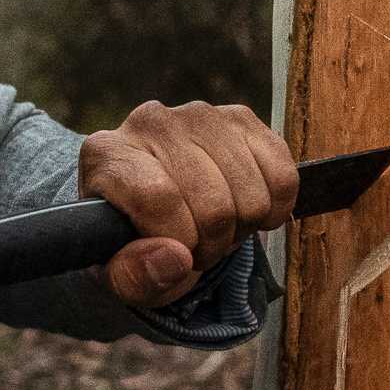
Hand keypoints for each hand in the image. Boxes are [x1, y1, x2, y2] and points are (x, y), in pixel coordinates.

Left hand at [78, 100, 298, 308]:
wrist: (156, 207)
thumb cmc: (134, 240)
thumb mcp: (120, 274)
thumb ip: (135, 275)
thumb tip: (177, 260)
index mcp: (108, 154)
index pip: (159, 196)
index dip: (179, 238)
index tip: (177, 254)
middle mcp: (151, 122)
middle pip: (212, 201)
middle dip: (213, 242)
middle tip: (198, 245)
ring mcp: (200, 114)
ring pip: (251, 191)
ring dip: (242, 226)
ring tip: (216, 226)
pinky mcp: (242, 118)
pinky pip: (282, 173)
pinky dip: (274, 207)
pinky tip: (247, 210)